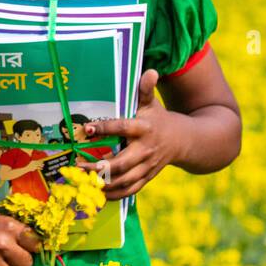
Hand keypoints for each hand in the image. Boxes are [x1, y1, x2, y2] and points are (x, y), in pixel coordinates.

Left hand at [80, 69, 184, 199]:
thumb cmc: (160, 120)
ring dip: (104, 183)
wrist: (185, 141)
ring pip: (125, 180)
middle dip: (100, 166)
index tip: (87, 127)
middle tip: (80, 166)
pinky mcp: (147, 177)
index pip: (123, 128)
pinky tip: (98, 194)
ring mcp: (147, 166)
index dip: (105, 128)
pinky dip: (115, 194)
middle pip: (123, 163)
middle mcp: (146, 150)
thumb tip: (151, 71)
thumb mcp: (152, 104)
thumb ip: (146, 90)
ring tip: (84, 182)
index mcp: (145, 128)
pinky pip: (131, 190)